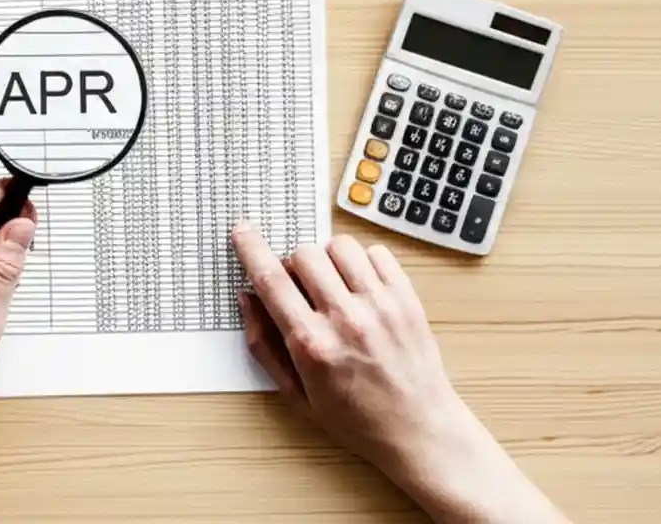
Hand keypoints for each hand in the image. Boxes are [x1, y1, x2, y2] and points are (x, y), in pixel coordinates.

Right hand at [231, 224, 567, 523]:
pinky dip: (363, 262)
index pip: (272, 280)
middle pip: (304, 254)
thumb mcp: (296, 394)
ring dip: (328, 259)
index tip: (243, 231)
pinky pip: (377, 253)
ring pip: (340, 246)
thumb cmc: (356, 418)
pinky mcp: (407, 299)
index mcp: (312, 345)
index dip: (251, 249)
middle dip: (294, 265)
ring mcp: (380, 306)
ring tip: (334, 286)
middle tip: (302, 288)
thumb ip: (264, 345)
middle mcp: (346, 320)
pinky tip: (361, 288)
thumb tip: (248, 298)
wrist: (417, 429)